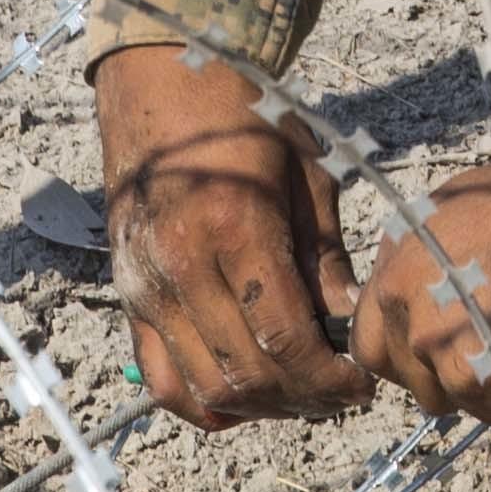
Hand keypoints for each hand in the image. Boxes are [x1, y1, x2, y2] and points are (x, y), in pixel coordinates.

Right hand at [99, 48, 372, 429]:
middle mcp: (181, 266)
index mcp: (233, 228)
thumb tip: (351, 324)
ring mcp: (146, 287)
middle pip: (248, 375)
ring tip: (300, 394)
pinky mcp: (128, 298)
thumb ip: (326, 257)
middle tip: (342, 393)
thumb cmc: (243, 119)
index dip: (331, 377)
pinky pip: (162, 379)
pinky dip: (203, 403)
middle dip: (306, 399)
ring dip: (261, 407)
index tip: (362, 381)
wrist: (162, 84)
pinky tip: (244, 397)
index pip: (284, 340)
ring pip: (206, 388)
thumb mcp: (305, 175)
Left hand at [348, 130, 490, 423]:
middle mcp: (414, 326)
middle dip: (441, 375)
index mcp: (393, 283)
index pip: (368, 347)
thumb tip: (403, 291)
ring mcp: (453, 362)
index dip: (401, 350)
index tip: (429, 346)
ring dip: (483, 387)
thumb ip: (410, 262)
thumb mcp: (442, 215)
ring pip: (456, 402)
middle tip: (482, 353)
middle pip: (412, 383)